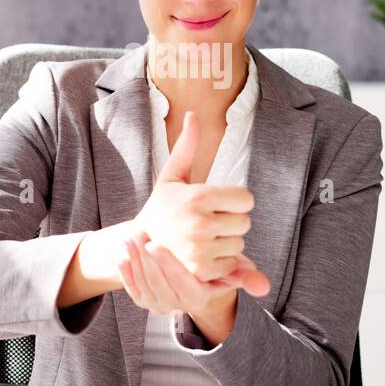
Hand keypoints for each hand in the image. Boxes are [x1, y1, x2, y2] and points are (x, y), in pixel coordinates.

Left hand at [116, 234, 267, 318]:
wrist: (188, 275)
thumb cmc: (211, 267)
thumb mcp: (229, 271)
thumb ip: (244, 274)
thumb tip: (264, 288)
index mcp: (197, 298)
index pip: (182, 284)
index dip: (169, 266)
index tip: (156, 245)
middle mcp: (176, 304)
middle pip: (159, 283)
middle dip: (146, 260)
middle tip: (139, 236)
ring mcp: (157, 304)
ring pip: (143, 283)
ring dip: (134, 260)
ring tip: (129, 236)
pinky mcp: (142, 298)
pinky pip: (130, 286)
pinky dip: (124, 269)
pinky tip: (121, 251)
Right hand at [131, 110, 266, 287]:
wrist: (138, 245)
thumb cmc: (162, 207)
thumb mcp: (172, 176)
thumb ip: (187, 147)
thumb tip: (193, 115)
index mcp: (198, 196)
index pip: (246, 199)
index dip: (234, 202)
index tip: (217, 204)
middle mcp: (200, 223)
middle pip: (245, 222)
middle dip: (231, 222)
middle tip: (208, 223)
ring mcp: (200, 249)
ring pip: (239, 244)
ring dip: (226, 243)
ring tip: (203, 239)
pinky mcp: (201, 270)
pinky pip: (231, 264)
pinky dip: (221, 262)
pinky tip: (202, 255)